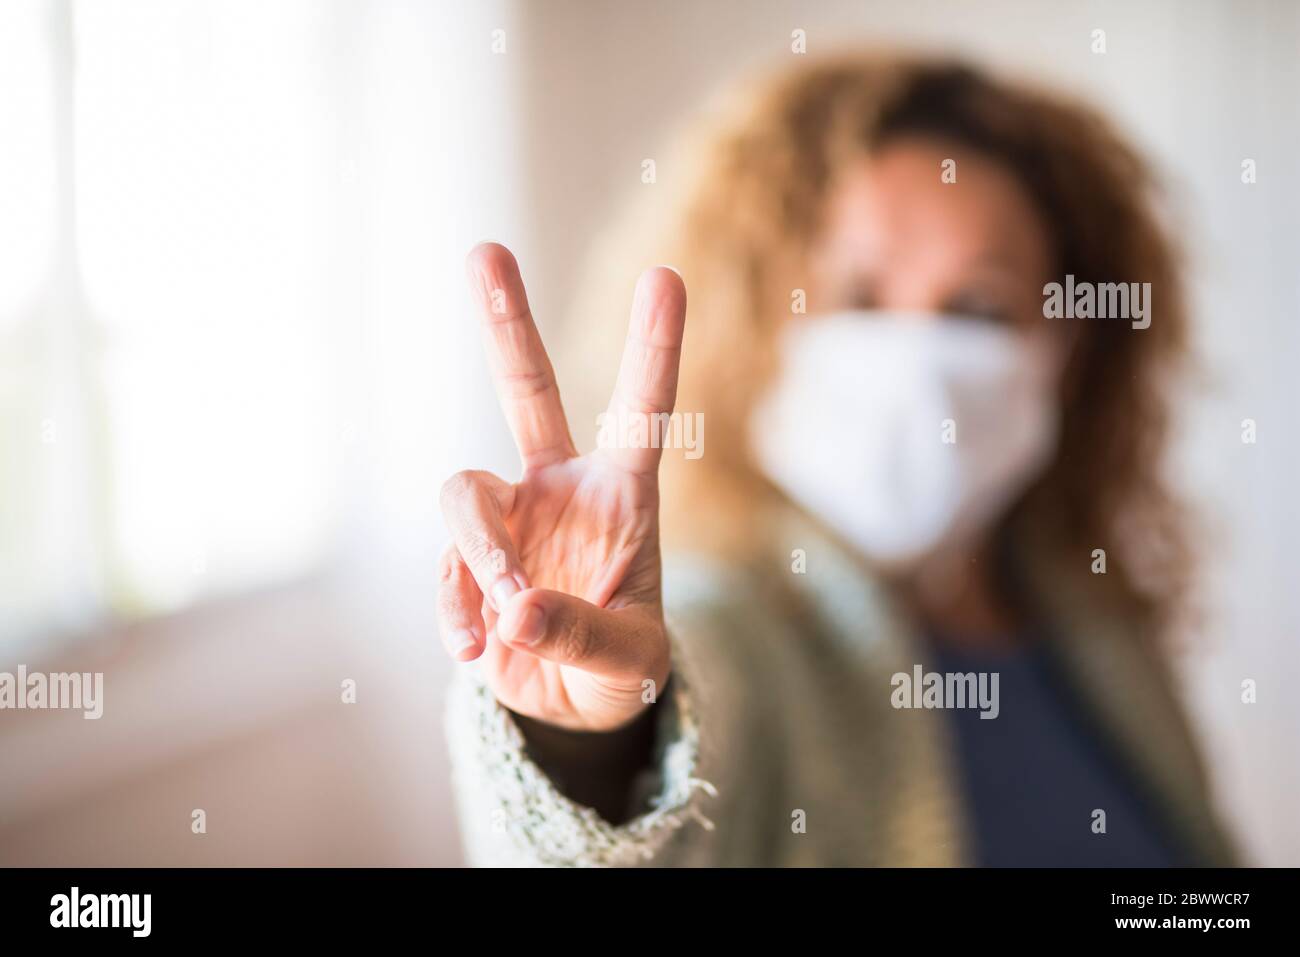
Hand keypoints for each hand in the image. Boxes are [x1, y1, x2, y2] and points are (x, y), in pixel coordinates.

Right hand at [436, 242, 686, 731]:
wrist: (573, 704)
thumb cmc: (622, 668)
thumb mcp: (630, 664)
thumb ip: (583, 635)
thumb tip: (515, 610)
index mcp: (622, 496)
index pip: (641, 413)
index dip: (652, 347)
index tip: (665, 274)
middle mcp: (559, 488)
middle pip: (526, 390)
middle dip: (506, 323)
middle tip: (485, 250)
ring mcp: (507, 519)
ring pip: (463, 494)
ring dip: (481, 556)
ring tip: (505, 619)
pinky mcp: (464, 560)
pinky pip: (445, 565)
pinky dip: (455, 607)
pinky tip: (474, 647)